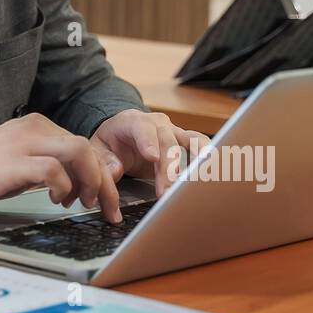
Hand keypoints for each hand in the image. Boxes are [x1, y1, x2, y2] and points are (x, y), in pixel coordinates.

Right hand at [0, 113, 121, 220]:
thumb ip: (45, 166)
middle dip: (105, 181)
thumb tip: (74, 186)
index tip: (104, 199)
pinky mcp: (14, 162)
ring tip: (86, 203)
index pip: (83, 145)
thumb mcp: (17, 161)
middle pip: (87, 148)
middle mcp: (35, 128)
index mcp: (37, 126)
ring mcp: (25, 143)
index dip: (99, 174)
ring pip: (78, 152)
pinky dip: (64, 187)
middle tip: (107, 208)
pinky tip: (57, 200)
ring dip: (91, 182)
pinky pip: (53, 170)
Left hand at [90, 109, 209, 198]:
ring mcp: (173, 130)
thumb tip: (115, 171)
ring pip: (189, 140)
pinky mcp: (184, 141)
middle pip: (167, 141)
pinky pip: (200, 144)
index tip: (152, 158)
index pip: (141, 127)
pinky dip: (207, 156)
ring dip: (194, 161)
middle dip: (169, 167)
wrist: (121, 134)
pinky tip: (213, 171)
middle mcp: (156, 123)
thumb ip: (104, 161)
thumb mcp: (98, 150)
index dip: (148, 141)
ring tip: (200, 179)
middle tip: (167, 190)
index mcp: (132, 121)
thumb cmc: (111, 143)